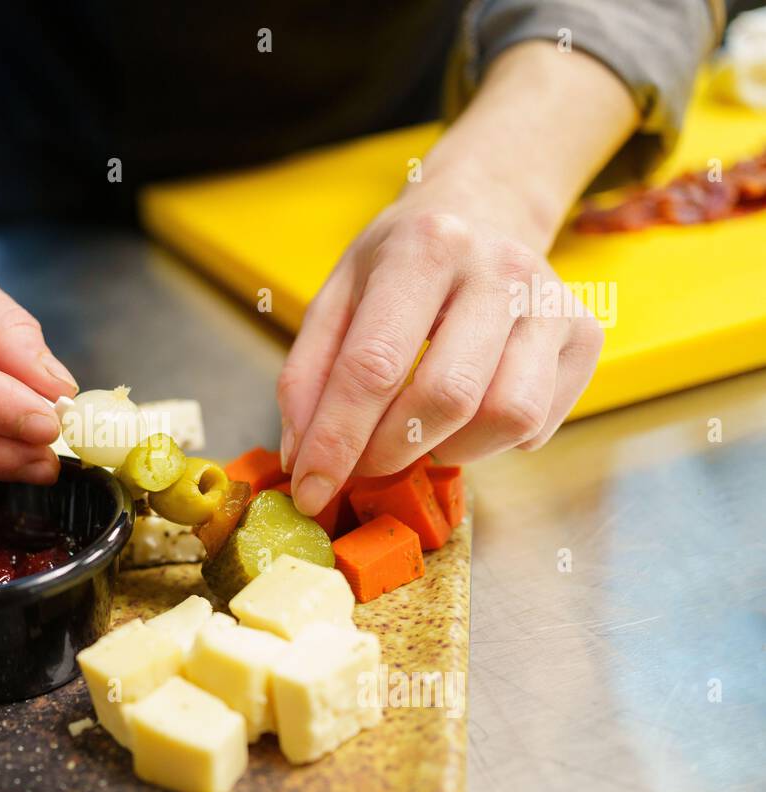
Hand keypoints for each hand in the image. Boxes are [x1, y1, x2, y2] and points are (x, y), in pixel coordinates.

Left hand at [278, 195, 603, 516]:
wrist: (486, 206)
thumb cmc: (402, 261)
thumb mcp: (337, 295)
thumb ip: (308, 375)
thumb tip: (303, 458)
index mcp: (425, 247)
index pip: (373, 365)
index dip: (337, 440)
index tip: (312, 489)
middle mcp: (499, 268)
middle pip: (446, 397)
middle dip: (391, 451)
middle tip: (364, 462)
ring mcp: (551, 301)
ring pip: (506, 417)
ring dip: (450, 448)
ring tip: (421, 429)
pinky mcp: (584, 334)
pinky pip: (538, 423)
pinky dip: (493, 441)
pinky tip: (470, 411)